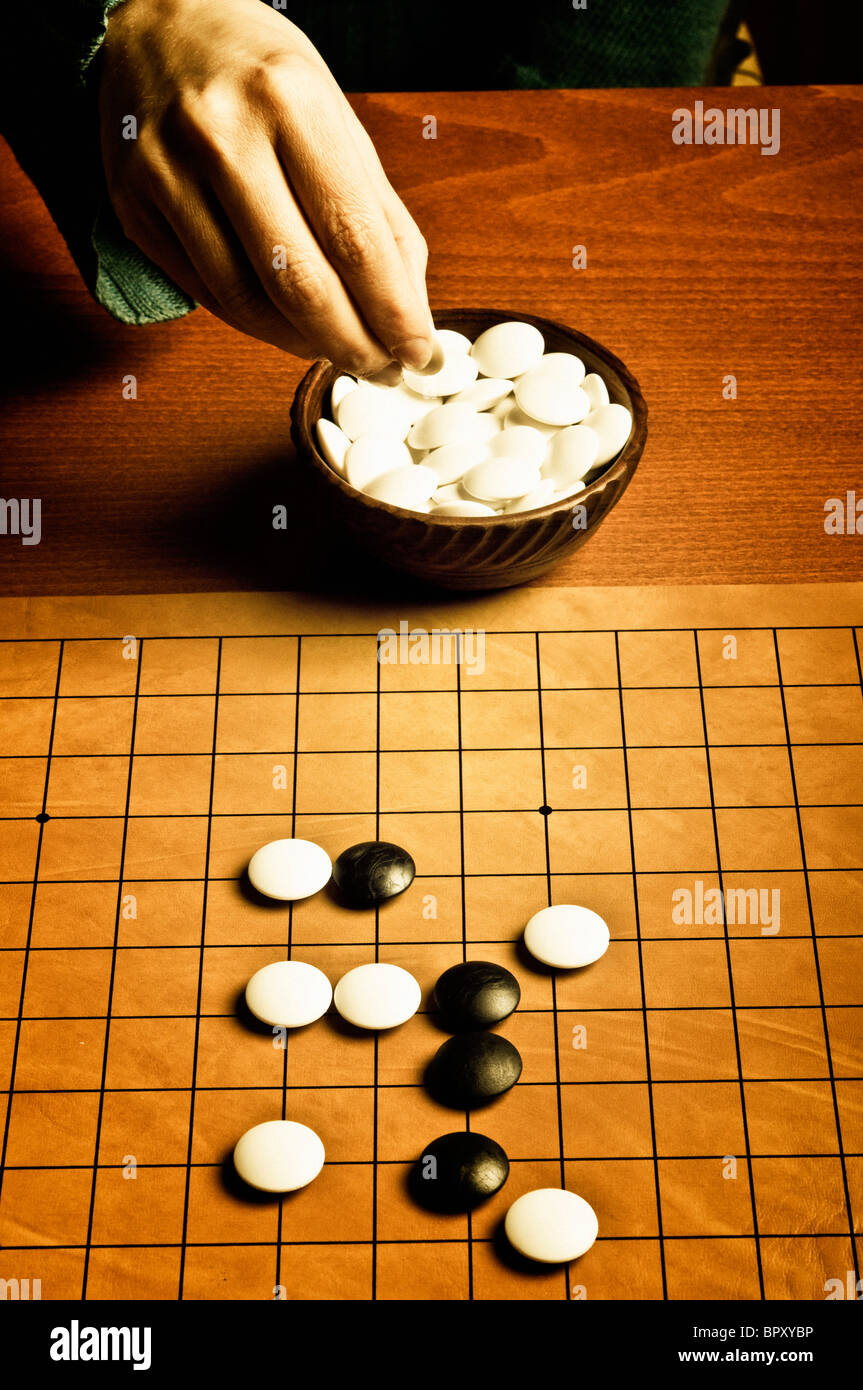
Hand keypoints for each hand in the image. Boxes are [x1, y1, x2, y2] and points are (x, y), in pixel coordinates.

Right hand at [97, 0, 432, 372]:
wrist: (155, 23)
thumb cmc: (259, 72)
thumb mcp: (335, 118)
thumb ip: (378, 214)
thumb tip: (410, 310)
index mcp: (289, 99)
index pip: (355, 238)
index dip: (394, 312)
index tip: (419, 352)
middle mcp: (222, 133)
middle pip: (301, 283)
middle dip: (353, 344)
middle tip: (384, 368)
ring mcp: (168, 171)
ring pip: (248, 302)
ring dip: (304, 344)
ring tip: (338, 350)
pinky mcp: (134, 206)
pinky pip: (207, 294)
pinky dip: (257, 324)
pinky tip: (287, 326)